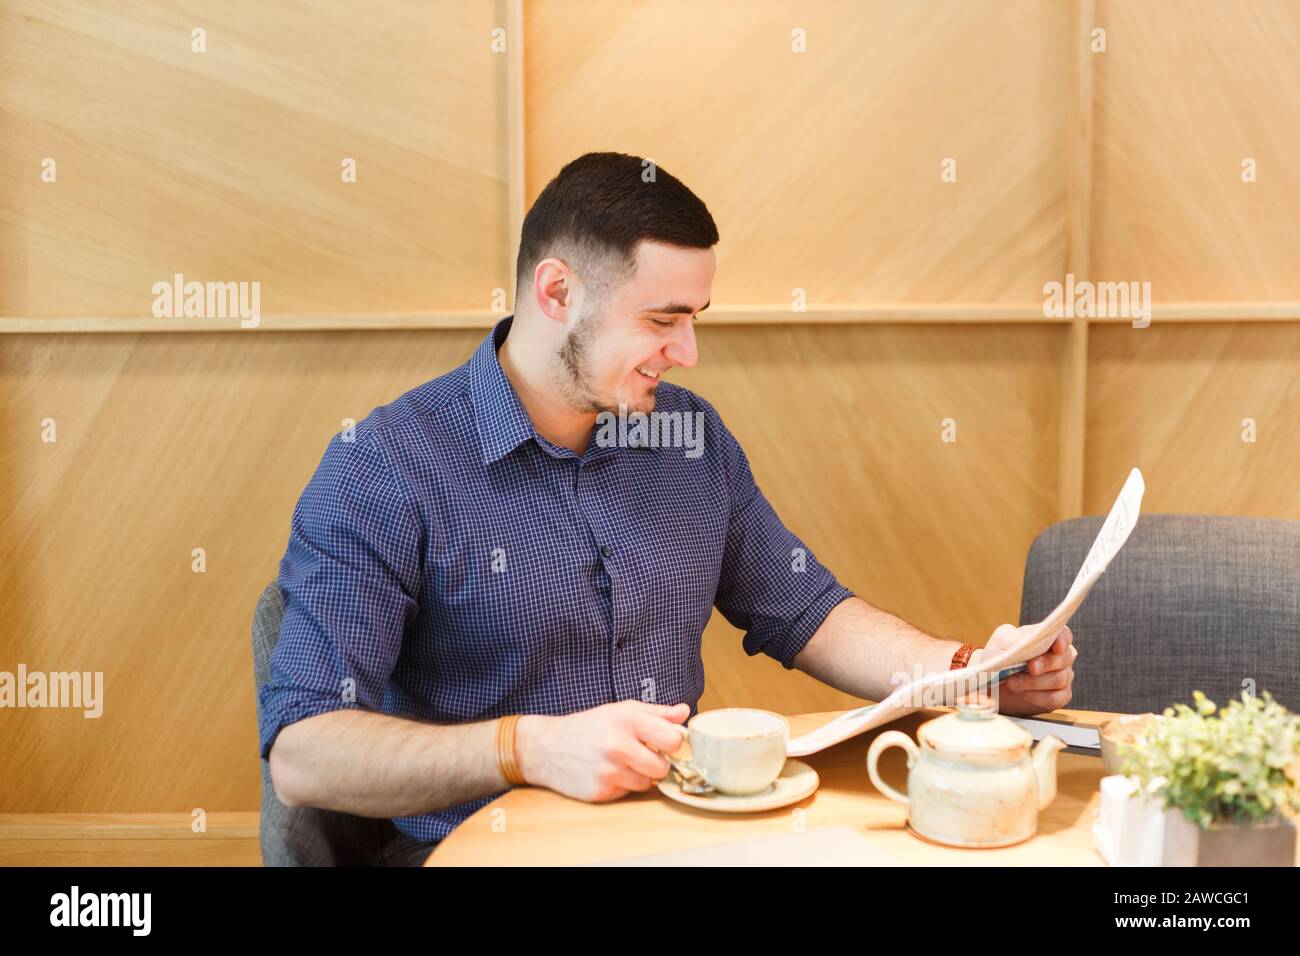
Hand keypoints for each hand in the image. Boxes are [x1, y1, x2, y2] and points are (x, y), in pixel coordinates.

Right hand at [515, 700, 688, 802]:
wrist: (548, 747)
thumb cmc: (589, 726)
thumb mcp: (621, 710)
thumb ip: (656, 712)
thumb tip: (685, 712)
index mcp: (628, 720)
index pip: (673, 739)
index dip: (674, 744)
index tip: (666, 743)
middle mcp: (618, 745)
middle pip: (663, 767)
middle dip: (657, 763)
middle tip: (643, 755)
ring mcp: (609, 770)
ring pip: (647, 783)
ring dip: (640, 776)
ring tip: (623, 763)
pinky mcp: (601, 791)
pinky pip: (628, 793)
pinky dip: (623, 785)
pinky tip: (609, 773)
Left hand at [979, 624, 1075, 716]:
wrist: (992, 681)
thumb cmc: (999, 656)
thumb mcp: (1002, 641)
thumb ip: (1017, 638)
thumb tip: (1030, 641)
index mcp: (1050, 638)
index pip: (1064, 635)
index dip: (1063, 640)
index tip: (1056, 647)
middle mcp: (1061, 657)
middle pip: (1064, 659)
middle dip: (1046, 664)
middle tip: (1030, 667)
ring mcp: (1063, 677)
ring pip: (1058, 680)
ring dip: (1033, 682)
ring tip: (1012, 681)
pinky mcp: (1059, 696)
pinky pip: (1055, 698)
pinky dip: (1036, 696)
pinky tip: (1022, 693)